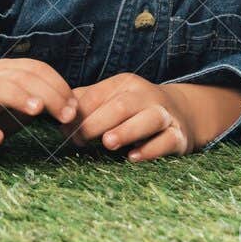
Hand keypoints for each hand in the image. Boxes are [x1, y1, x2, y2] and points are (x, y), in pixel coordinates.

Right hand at [0, 58, 77, 159]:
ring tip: (36, 111)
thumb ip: (43, 102)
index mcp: (7, 70)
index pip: (37, 70)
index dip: (59, 86)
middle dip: (48, 94)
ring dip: (18, 98)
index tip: (75, 109)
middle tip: (67, 115)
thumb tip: (75, 108)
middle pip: (21, 78)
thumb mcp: (20, 104)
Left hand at [64, 72, 195, 161]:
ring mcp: (165, 115)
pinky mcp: (178, 136)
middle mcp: (146, 96)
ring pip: (149, 119)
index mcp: (126, 84)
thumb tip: (58, 116)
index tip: (65, 129)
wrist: (182, 113)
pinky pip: (167, 141)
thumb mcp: (112, 98)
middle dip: (98, 122)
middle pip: (122, 105)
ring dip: (127, 131)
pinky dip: (151, 149)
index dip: (80, 112)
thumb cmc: (134, 109)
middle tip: (79, 139)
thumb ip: (86, 103)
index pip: (99, 95)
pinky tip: (133, 157)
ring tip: (107, 143)